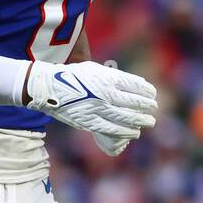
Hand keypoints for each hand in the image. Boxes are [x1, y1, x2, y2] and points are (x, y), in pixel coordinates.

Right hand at [24, 60, 157, 143]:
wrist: (49, 88)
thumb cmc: (72, 76)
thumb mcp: (94, 69)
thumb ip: (113, 76)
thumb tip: (134, 83)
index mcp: (108, 78)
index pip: (136, 85)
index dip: (147, 92)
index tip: (153, 95)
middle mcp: (105, 93)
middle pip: (134, 102)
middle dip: (147, 107)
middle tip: (154, 109)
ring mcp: (98, 109)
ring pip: (126, 117)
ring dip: (141, 121)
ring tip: (149, 122)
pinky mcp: (90, 122)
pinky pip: (113, 129)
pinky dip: (126, 132)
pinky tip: (134, 133)